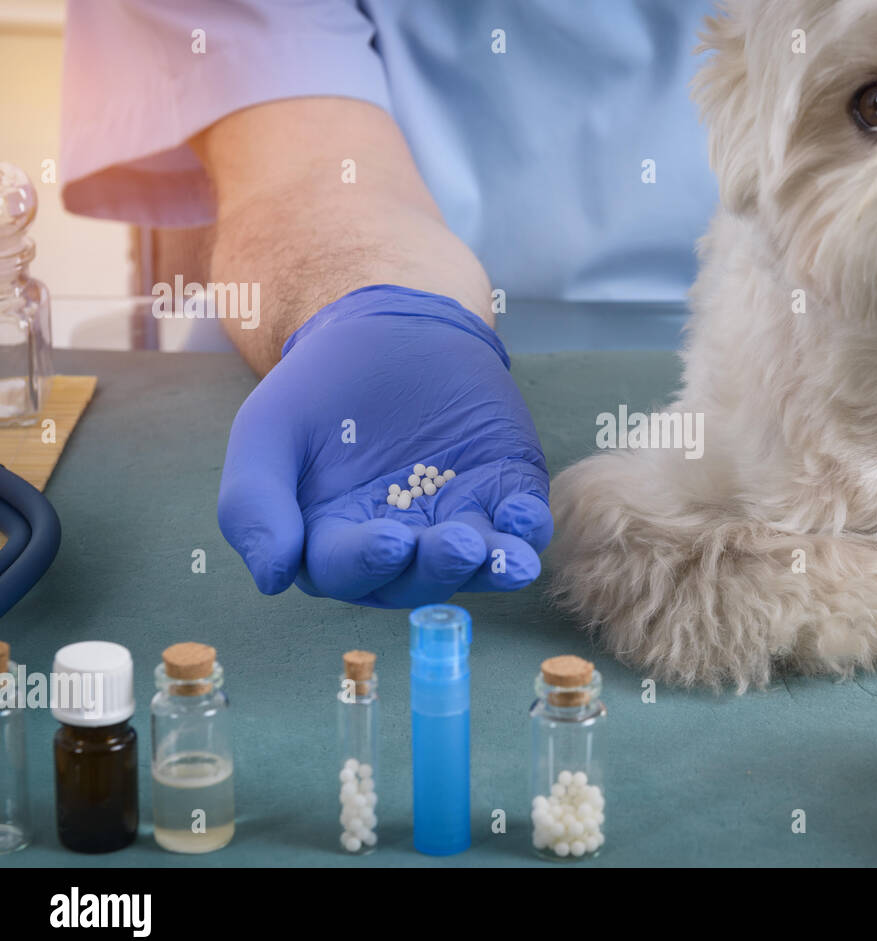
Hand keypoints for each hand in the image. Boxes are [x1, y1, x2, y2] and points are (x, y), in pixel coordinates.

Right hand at [218, 285, 551, 606]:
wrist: (383, 330)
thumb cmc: (316, 390)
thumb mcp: (266, 433)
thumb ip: (255, 505)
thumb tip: (272, 579)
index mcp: (333, 544)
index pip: (347, 570)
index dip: (366, 561)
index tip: (387, 541)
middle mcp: (398, 546)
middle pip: (418, 576)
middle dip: (439, 564)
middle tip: (458, 544)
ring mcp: (453, 520)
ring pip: (476, 560)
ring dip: (494, 564)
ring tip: (511, 559)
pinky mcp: (500, 491)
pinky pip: (517, 520)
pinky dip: (526, 526)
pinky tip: (527, 521)